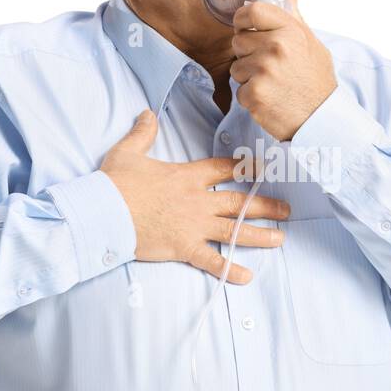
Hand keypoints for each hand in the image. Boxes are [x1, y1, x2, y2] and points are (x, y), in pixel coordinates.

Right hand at [100, 109, 289, 283]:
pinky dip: (229, 270)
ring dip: (259, 235)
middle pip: (239, 202)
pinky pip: (212, 260)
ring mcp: (193, 225)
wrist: (103, 212)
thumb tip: (146, 113)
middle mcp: (197, 200)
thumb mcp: (128, 152)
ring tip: (280, 239)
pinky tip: (246, 277)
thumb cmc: (114, 183)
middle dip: (265, 205)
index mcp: (187, 176)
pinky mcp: (183, 246)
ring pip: (234, 230)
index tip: (264, 170)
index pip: (224, 169)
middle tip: (287, 210)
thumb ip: (142, 133)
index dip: (246, 168)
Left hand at [230, 0, 337, 141]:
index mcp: (290, 32)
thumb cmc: (317, 82)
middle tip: (268, 67)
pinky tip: (270, 100)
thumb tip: (289, 0)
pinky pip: (239, 90)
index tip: (243, 27)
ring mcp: (264, 70)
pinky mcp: (254, 93)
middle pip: (238, 41)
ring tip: (272, 85)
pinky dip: (251, 97)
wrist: (321, 119)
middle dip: (247, 54)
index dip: (242, 18)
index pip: (252, 11)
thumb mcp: (314, 47)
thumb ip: (297, 23)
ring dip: (248, 77)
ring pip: (237, 67)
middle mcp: (276, 47)